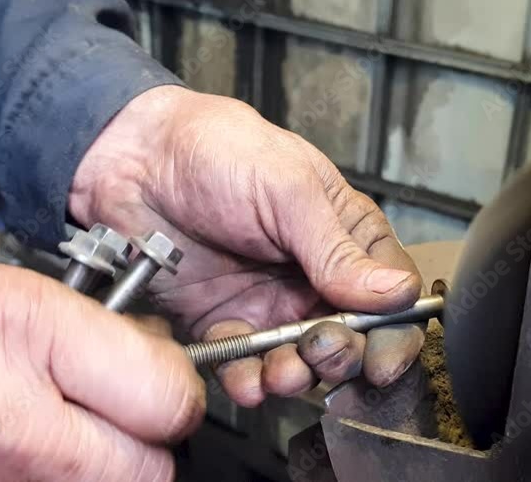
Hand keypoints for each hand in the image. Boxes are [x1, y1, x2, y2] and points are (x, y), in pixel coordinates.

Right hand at [0, 259, 203, 480]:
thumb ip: (89, 330)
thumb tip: (156, 357)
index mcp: (26, 338)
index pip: (171, 401)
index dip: (173, 395)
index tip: (158, 391)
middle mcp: (12, 428)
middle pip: (149, 472)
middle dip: (143, 447)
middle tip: (108, 424)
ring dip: (95, 473)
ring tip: (46, 440)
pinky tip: (8, 465)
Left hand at [70, 86, 426, 405]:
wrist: (135, 160)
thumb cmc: (217, 150)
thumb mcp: (288, 188)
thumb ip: (337, 248)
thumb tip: (394, 292)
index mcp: (343, 234)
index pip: (389, 293)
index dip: (395, 331)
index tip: (386, 358)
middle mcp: (311, 274)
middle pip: (350, 336)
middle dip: (343, 356)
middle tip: (324, 349)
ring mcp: (268, 302)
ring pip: (300, 360)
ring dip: (298, 375)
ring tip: (284, 369)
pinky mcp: (222, 322)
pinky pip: (244, 365)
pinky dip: (249, 381)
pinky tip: (248, 379)